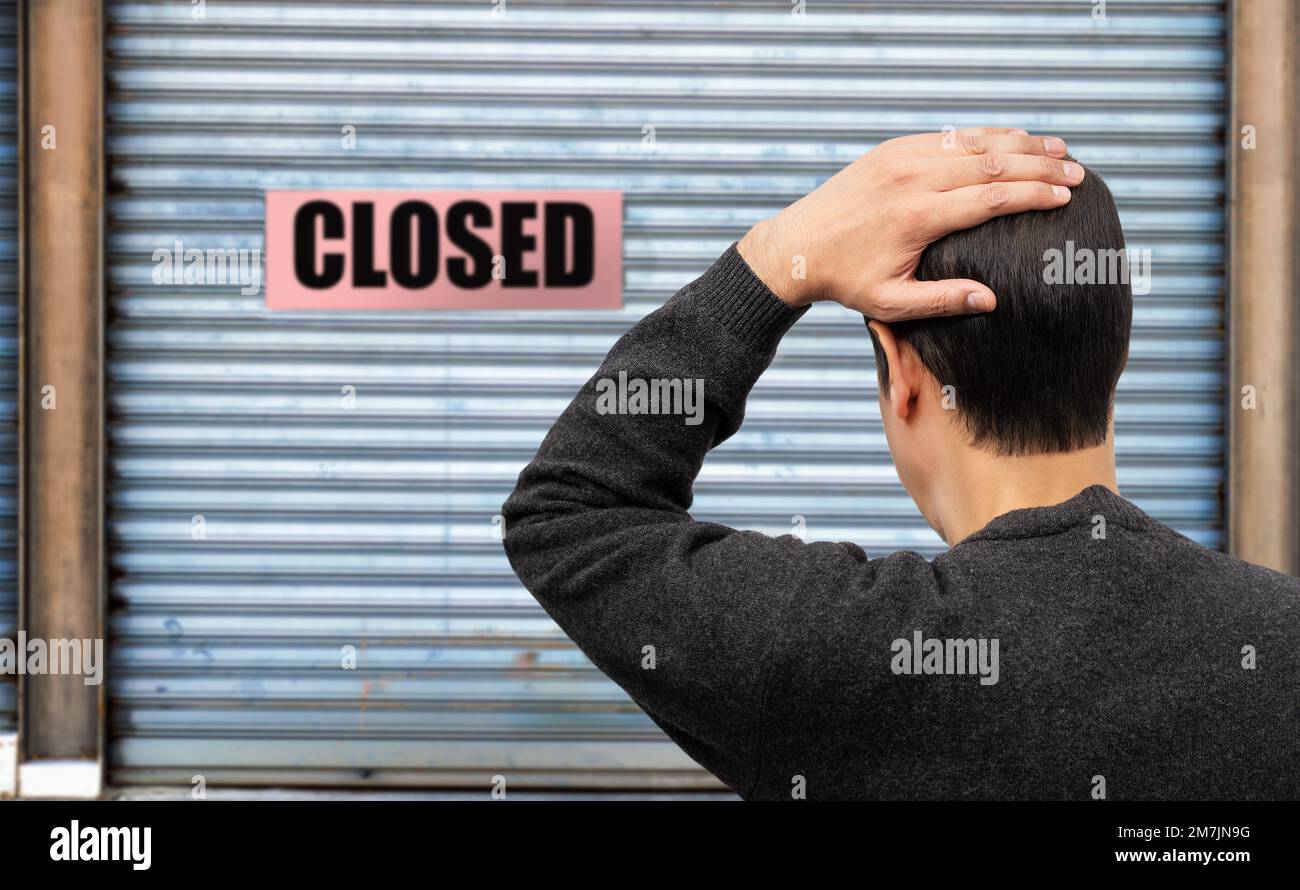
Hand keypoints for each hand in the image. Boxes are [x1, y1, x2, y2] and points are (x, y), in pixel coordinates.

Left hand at [736, 128, 1083, 318]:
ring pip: (974, 143)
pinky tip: (1014, 140)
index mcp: (917, 217)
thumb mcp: (891, 303)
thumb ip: (943, 301)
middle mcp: (912, 179)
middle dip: (1040, 168)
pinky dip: (987, 136)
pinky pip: (949, 136)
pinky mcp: (893, 148)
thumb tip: (993, 301)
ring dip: (1020, 144)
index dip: (1034, 195)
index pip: (991, 198)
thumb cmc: (847, 281)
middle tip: (1078, 173)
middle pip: (992, 164)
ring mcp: (901, 157)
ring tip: (1060, 150)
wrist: (798, 247)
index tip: (1066, 197)